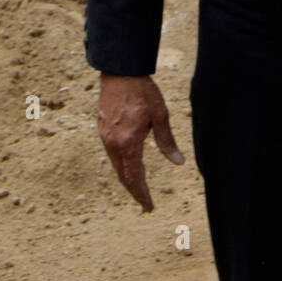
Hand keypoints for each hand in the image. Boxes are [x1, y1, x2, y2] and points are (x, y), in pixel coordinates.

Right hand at [97, 73, 184, 212]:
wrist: (120, 74)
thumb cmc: (143, 93)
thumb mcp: (160, 116)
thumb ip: (167, 141)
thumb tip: (178, 162)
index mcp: (128, 143)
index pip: (135, 177)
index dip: (142, 194)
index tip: (149, 207)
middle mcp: (113, 144)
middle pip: (123, 176)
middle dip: (135, 192)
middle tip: (146, 205)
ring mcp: (105, 137)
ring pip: (116, 166)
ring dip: (127, 179)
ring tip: (139, 190)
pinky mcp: (103, 130)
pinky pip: (112, 155)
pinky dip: (121, 166)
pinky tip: (129, 167)